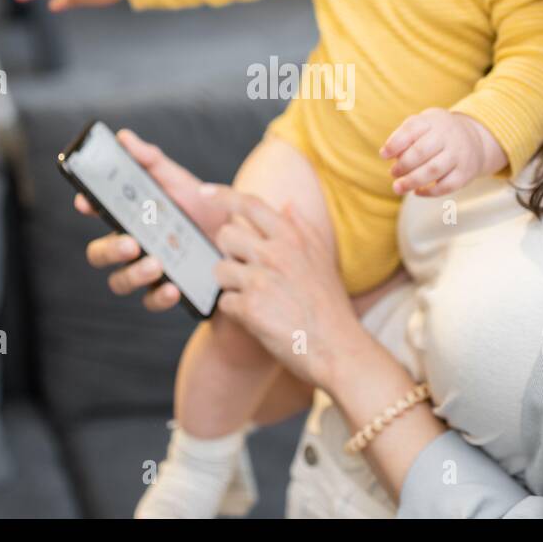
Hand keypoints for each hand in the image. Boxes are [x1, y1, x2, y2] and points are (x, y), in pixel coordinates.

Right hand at [75, 129, 229, 311]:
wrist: (241, 238)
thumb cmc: (203, 207)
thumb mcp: (181, 181)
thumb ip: (152, 161)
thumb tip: (124, 137)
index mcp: (129, 215)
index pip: (97, 210)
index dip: (87, 204)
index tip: (86, 201)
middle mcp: (132, 245)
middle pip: (100, 253)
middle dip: (109, 250)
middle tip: (130, 243)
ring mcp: (147, 270)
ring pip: (120, 281)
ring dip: (132, 274)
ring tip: (155, 263)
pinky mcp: (167, 291)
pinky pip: (152, 300)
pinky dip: (160, 296)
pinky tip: (173, 287)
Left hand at [204, 186, 365, 388]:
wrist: (338, 350)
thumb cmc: (330, 307)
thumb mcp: (323, 259)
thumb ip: (303, 228)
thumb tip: (287, 203)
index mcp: (292, 238)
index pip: (250, 204)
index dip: (223, 195)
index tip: (204, 192)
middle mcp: (276, 253)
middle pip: (226, 235)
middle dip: (229, 253)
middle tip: (246, 272)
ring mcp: (261, 279)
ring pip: (219, 269)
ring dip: (230, 286)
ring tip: (254, 298)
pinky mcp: (250, 307)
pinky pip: (223, 302)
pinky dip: (235, 312)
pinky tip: (257, 318)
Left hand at [380, 109, 506, 196]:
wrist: (475, 139)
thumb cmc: (437, 133)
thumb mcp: (423, 125)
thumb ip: (404, 136)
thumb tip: (387, 154)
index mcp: (433, 122)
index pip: (411, 129)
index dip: (395, 143)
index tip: (383, 155)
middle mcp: (448, 136)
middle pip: (421, 151)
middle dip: (403, 165)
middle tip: (392, 173)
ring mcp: (458, 155)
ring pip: (433, 170)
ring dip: (412, 181)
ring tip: (398, 187)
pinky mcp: (465, 173)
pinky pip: (446, 186)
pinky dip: (429, 192)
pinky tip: (417, 192)